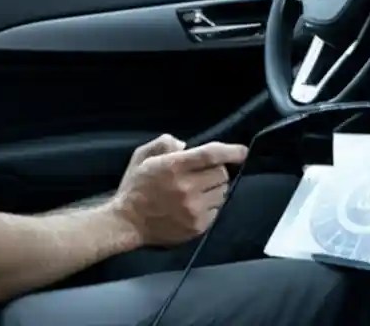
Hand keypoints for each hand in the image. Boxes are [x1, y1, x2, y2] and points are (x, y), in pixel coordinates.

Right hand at [111, 141, 248, 247]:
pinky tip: (195, 205)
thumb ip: (165, 143)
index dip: (231, 151)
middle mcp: (187, 188)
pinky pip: (216, 210)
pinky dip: (211, 205)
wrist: (126, 223)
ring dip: (215, 188)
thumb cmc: (135, 188)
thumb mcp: (143, 157)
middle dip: (216, 170)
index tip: (243, 151)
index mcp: (174, 167)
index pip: (211, 154)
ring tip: (198, 190)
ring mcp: (194, 209)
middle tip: (203, 173)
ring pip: (222, 192)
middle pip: (222, 174)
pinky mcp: (197, 226)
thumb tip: (186, 145)